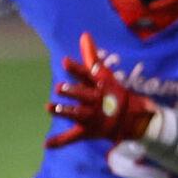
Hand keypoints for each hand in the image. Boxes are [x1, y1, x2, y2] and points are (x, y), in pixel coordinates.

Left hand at [45, 31, 156, 147]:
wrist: (132, 119)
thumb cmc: (112, 93)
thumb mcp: (102, 75)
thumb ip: (91, 56)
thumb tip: (84, 34)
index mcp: (98, 86)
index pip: (87, 75)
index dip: (76, 69)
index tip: (64, 62)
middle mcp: (96, 100)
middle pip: (83, 95)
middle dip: (73, 91)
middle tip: (59, 87)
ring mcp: (92, 116)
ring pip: (77, 114)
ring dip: (64, 111)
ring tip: (49, 108)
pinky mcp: (88, 130)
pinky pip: (73, 137)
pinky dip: (59, 142)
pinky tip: (46, 144)